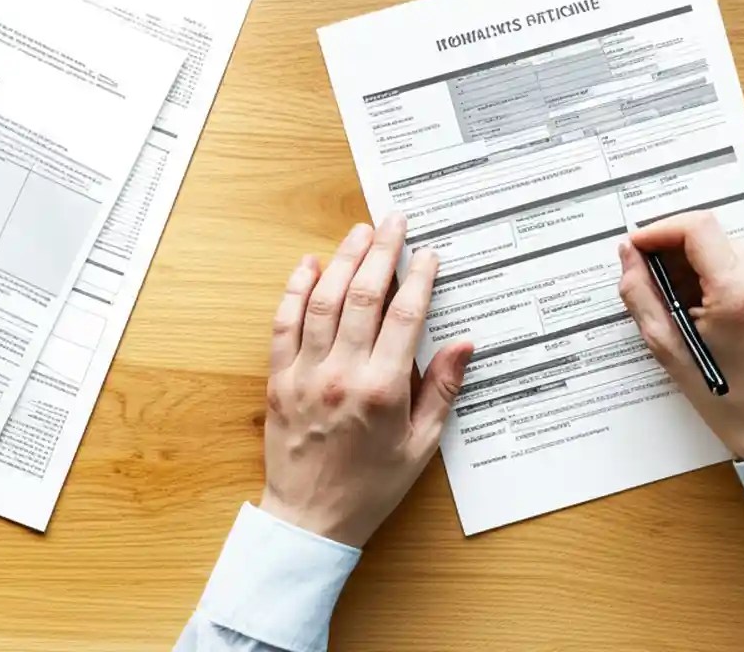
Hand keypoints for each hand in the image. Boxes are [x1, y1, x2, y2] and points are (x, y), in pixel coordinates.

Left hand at [260, 213, 472, 546]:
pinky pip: (284, 324)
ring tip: (359, 232)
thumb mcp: (421, 446)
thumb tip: (465, 345)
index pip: (404, 317)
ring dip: (341, 260)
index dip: (419, 278)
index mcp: (384, 390)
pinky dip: (295, 290)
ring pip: (323, 301)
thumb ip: (442, 390)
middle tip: (394, 222)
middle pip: (362, 296)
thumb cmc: (371, 486)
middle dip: (381, 252)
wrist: (310, 520)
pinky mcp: (278, 380)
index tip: (428, 254)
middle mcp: (342, 374)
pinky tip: (308, 266)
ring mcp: (306, 374)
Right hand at [617, 212, 743, 459]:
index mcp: (737, 290)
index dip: (658, 230)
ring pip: (715, 245)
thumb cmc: (725, 396)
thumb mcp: (668, 349)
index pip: (695, 227)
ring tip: (674, 305)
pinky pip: (730, 260)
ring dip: (686, 264)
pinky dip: (705, 273)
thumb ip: (641, 295)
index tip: (635, 248)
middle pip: (704, 234)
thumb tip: (628, 254)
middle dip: (669, 251)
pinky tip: (696, 307)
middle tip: (648, 284)